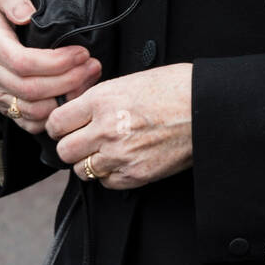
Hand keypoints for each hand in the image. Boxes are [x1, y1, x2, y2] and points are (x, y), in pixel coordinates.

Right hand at [0, 0, 101, 134]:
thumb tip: (26, 15)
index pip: (24, 62)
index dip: (57, 61)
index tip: (81, 51)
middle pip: (32, 89)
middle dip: (69, 80)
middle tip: (93, 65)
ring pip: (34, 110)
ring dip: (66, 98)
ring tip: (88, 78)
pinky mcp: (5, 108)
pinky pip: (30, 123)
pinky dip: (55, 115)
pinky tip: (73, 96)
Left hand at [48, 63, 194, 189]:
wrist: (208, 106)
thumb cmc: (176, 88)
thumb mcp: (131, 81)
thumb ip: (101, 99)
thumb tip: (80, 112)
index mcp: (103, 100)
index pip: (56, 123)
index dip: (59, 126)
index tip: (66, 127)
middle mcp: (106, 128)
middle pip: (64, 151)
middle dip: (72, 146)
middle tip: (84, 141)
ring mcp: (121, 154)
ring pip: (82, 170)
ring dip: (90, 162)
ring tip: (106, 151)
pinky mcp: (137, 174)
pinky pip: (107, 182)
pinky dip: (110, 175)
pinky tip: (124, 160)